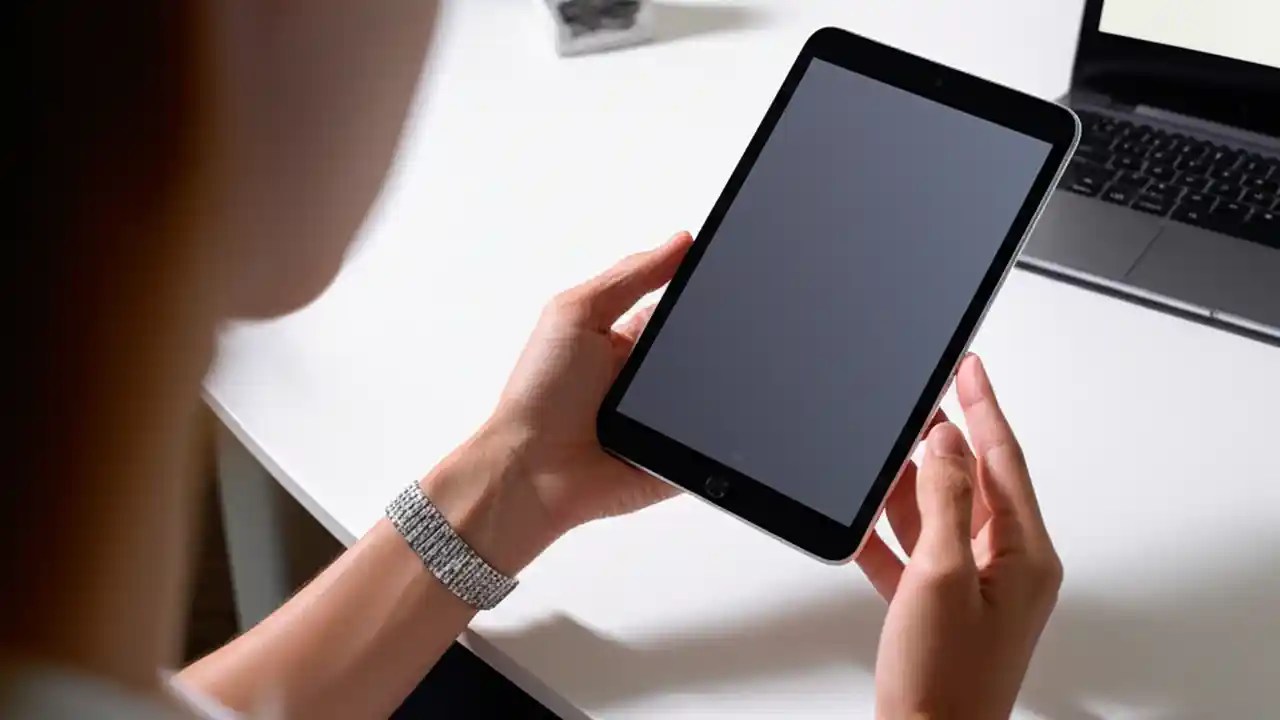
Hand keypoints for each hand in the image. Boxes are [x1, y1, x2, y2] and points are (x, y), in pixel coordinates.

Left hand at [422, 232, 692, 570]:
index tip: (727, 268)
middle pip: (703, 346)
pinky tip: (709, 422)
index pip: (678, 303)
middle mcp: (650, 377)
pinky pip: (715, 442)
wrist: (531, 472)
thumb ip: (630, 276)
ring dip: (719, 384)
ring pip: (717, 392)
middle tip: (709, 334)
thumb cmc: (539, 395)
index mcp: (627, 337)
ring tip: (688, 386)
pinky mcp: (680, 458)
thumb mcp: (576, 313)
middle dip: (715, 338)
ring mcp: (666, 419)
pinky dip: (719, 433)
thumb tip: (680, 241)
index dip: (702, 288)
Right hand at [856, 355, 1062, 719]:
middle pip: (972, 483)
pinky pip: (914, 553)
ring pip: (939, 515)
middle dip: (941, 441)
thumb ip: (947, 502)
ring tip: (881, 454)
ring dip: (908, 486)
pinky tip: (862, 520)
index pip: (1004, 460)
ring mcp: (972, 589)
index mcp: (1022, 556)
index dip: (985, 407)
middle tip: (916, 402)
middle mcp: (1005, 568)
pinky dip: (887, 534)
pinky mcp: (938, 609)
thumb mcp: (943, 576)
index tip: (971, 366)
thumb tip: (949, 444)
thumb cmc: (944, 683)